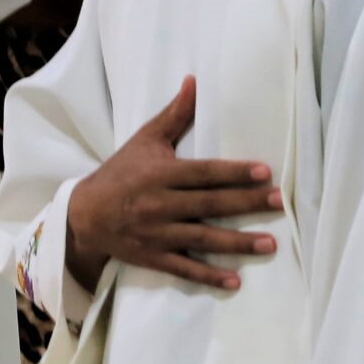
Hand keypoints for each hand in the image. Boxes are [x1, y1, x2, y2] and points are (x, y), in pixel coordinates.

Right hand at [66, 76, 280, 293]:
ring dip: (238, 244)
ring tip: (271, 244)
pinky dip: (209, 276)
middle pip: (210, 204)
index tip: (264, 172)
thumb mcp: (144, 140)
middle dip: (246, 204)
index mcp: (160, 174)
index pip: (203, 173)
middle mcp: (160, 204)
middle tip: (279, 203)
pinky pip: (185, 268)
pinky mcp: (154, 257)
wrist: (85, 215)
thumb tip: (194, 82)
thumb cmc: (120, 173)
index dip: (234, 172)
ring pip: (204, 239)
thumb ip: (174, 115)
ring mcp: (158, 234)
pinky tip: (235, 281)